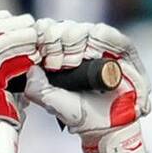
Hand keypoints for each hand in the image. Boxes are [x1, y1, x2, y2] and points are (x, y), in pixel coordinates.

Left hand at [24, 18, 150, 152]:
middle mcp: (78, 46)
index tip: (40, 53)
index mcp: (59, 54)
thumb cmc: (81, 113)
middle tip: (56, 63)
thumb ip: (37, 89)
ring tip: (73, 63)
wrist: (106, 126)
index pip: (47, 31)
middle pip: (62, 26)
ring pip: (82, 28)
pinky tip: (92, 52)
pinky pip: (107, 34)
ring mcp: (98, 45)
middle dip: (55, 42)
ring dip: (73, 42)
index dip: (42, 37)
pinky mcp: (120, 48)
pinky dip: (97, 39)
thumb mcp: (52, 102)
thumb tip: (31, 70)